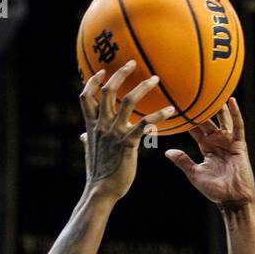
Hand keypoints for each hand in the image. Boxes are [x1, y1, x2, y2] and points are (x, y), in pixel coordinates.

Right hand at [80, 61, 174, 203]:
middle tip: (133, 63)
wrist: (102, 190)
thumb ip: (88, 140)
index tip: (101, 70)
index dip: (93, 81)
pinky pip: (145, 124)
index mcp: (92, 125)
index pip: (86, 97)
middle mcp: (102, 125)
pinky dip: (158, 115)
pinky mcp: (127, 143)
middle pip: (108, 91)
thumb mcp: (91, 152)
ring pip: (128, 101)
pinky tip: (171, 110)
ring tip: (156, 79)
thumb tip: (83, 136)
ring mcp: (114, 133)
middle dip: (120, 74)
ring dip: (143, 87)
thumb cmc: (99, 173)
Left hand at [165, 97, 254, 210]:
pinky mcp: (239, 144)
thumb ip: (183, 161)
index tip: (176, 106)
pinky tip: (232, 101)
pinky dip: (235, 114)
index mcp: (206, 147)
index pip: (194, 128)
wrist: (233, 199)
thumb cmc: (215, 190)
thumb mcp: (195, 174)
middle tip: (191, 91)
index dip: (187, 118)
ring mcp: (229, 141)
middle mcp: (217, 141)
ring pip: (223, 119)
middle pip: (207, 120)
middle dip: (201, 107)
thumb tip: (167, 152)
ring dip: (218, 106)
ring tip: (214, 89)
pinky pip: (238, 126)